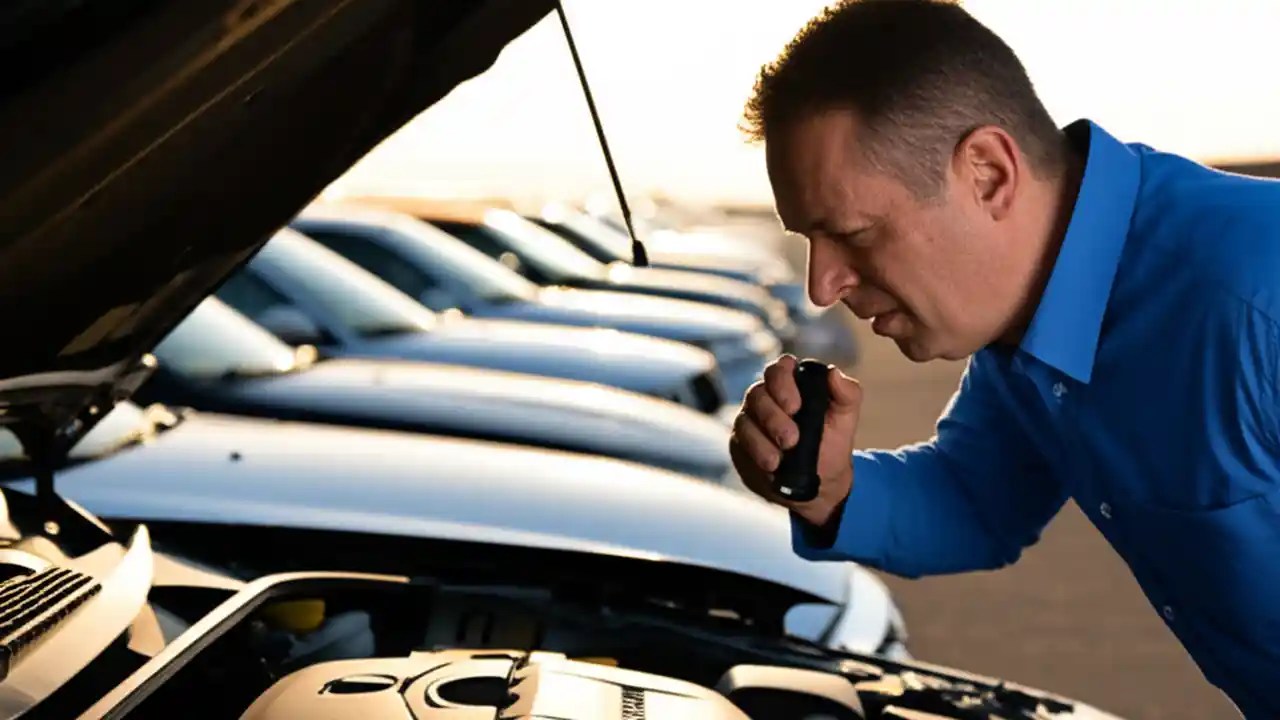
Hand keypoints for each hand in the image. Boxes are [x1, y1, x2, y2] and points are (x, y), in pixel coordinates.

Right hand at [729, 354, 861, 527]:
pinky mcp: (741, 444)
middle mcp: (766, 398)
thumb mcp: (846, 419)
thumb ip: (847, 393)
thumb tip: (833, 373)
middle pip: (756, 394)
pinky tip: (770, 466)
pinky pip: (738, 443)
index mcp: (791, 385)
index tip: (795, 406)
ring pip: (743, 420)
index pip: (778, 369)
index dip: (782, 382)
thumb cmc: (832, 443)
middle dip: (773, 417)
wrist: (821, 482)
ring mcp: (750, 420)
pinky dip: (754, 455)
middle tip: (792, 439)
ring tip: (779, 459)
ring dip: (761, 440)